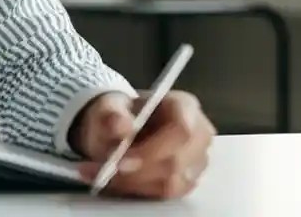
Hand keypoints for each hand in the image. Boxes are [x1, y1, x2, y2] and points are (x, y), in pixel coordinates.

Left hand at [71, 90, 215, 199]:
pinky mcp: (188, 181)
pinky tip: (115, 180)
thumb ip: (111, 114)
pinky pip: (165, 194)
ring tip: (101, 172)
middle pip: (176, 162)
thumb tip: (120, 125)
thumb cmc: (120, 115)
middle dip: (138, 171)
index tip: (120, 160)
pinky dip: (137, 190)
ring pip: (171, 183)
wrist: (119, 129)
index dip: (153, 149)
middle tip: (105, 169)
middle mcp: (199, 134)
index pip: (181, 131)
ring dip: (133, 183)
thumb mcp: (108, 108)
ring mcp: (197, 160)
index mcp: (184, 106)